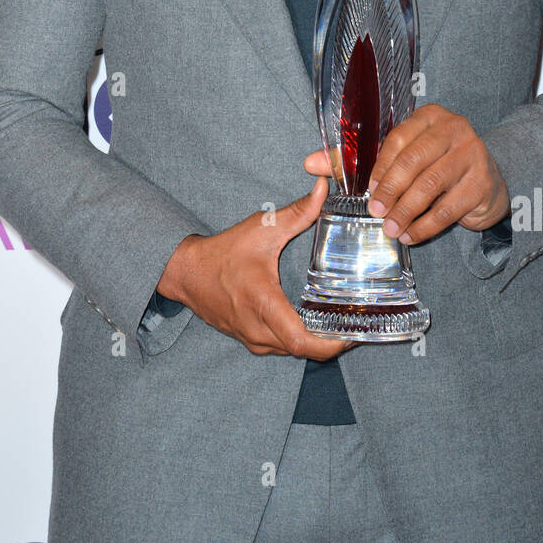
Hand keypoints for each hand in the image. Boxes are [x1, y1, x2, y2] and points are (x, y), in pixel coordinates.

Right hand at [157, 177, 356, 358]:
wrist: (186, 273)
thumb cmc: (223, 252)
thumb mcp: (262, 228)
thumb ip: (297, 212)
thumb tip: (324, 190)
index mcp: (264, 303)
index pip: (302, 342)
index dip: (332, 344)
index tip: (353, 333)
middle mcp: (258, 328)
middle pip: (304, 351)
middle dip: (332, 342)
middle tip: (356, 326)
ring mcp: (252, 338)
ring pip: (292, 352)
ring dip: (316, 343)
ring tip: (340, 323)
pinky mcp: (249, 340)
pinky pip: (280, 348)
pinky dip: (299, 340)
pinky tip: (313, 323)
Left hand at [303, 104, 509, 246]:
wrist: (486, 182)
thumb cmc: (434, 166)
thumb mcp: (399, 157)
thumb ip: (355, 159)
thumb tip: (309, 163)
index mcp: (429, 117)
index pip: (399, 138)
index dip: (380, 166)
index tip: (367, 190)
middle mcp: (454, 129)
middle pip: (415, 160)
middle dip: (391, 190)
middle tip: (374, 213)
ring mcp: (473, 154)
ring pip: (431, 185)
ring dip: (406, 211)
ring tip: (390, 229)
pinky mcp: (483, 184)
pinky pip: (448, 208)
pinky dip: (425, 226)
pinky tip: (410, 235)